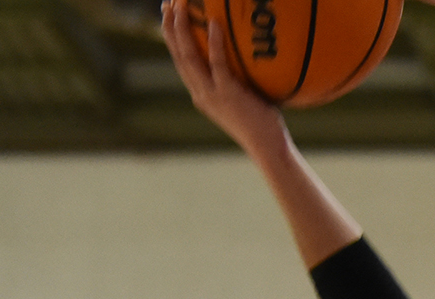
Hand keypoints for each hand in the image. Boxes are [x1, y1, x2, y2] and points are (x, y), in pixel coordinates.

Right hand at [160, 0, 285, 153]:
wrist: (267, 147)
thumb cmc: (263, 123)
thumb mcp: (244, 97)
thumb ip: (238, 79)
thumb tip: (249, 55)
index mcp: (200, 92)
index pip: (180, 60)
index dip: (171, 35)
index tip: (169, 14)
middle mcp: (199, 92)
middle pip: (177, 53)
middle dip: (169, 25)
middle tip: (168, 2)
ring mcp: (211, 94)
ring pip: (188, 56)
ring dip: (182, 28)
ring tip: (181, 5)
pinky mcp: (228, 94)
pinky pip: (218, 63)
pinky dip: (214, 43)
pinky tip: (214, 23)